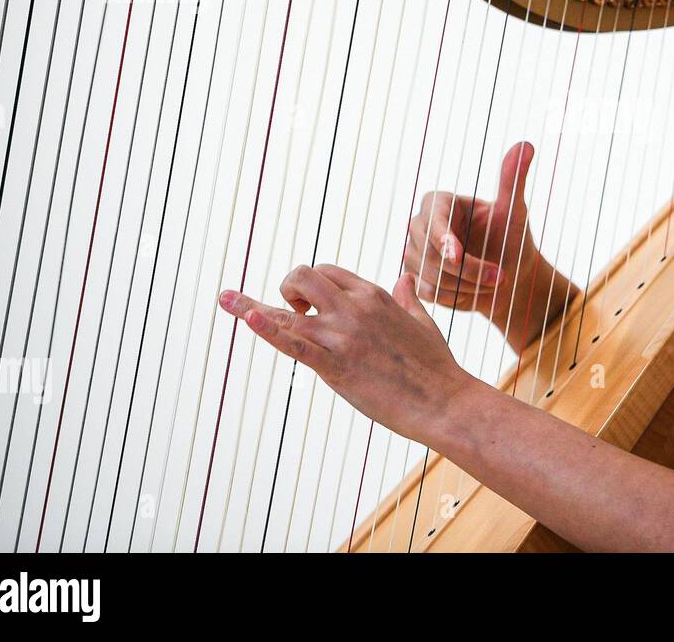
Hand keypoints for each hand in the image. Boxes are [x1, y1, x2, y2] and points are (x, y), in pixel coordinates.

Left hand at [218, 264, 471, 443]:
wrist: (444, 400)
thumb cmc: (437, 365)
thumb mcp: (422, 321)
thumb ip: (408, 298)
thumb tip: (404, 278)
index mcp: (374, 296)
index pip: (329, 272)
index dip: (311, 284)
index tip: (306, 303)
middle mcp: (354, 309)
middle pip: (304, 278)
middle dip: (287, 288)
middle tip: (290, 312)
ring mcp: (342, 336)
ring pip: (288, 310)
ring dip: (254, 306)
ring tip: (230, 301)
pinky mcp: (334, 366)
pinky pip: (292, 344)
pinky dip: (266, 329)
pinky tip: (245, 316)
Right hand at [404, 141, 541, 324]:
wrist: (511, 278)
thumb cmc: (512, 240)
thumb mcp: (515, 212)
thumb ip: (513, 180)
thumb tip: (526, 145)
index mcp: (439, 202)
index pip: (431, 219)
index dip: (442, 239)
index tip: (458, 256)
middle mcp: (421, 225)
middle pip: (427, 251)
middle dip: (466, 270)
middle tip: (500, 277)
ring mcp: (415, 252)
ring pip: (429, 275)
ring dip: (467, 285)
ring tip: (494, 281)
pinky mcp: (418, 278)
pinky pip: (430, 293)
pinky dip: (457, 297)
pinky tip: (476, 291)